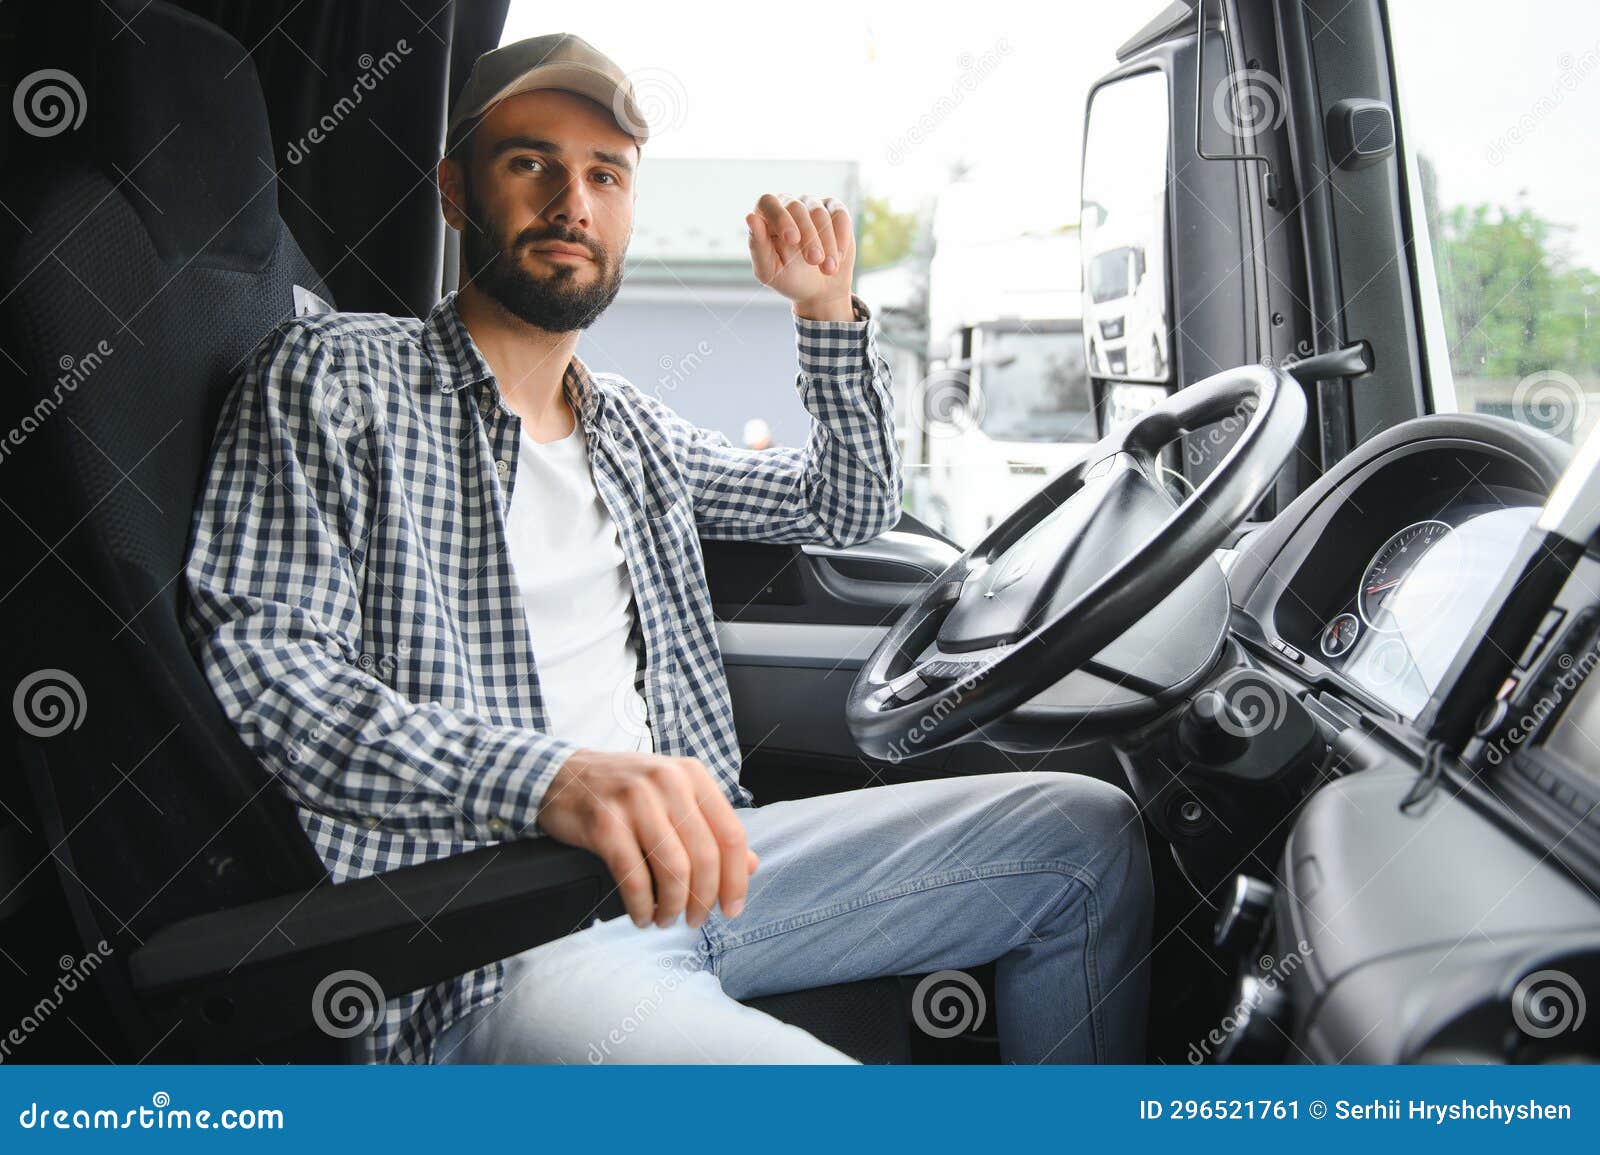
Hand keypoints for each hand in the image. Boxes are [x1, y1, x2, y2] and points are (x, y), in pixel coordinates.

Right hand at [536, 749, 758, 928]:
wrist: (562, 776)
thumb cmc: (623, 790)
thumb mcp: (674, 796)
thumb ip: (712, 828)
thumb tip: (752, 866)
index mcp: (692, 775)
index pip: (731, 834)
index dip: (736, 879)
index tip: (732, 908)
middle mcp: (668, 782)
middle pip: (705, 856)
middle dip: (704, 900)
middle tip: (695, 920)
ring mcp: (635, 800)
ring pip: (673, 869)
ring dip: (673, 906)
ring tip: (666, 919)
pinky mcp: (605, 822)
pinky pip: (634, 877)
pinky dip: (641, 906)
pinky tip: (641, 915)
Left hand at [747, 193, 855, 320]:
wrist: (821, 290)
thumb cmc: (789, 279)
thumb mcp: (769, 270)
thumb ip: (757, 245)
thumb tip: (750, 217)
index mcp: (765, 216)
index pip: (768, 202)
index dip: (780, 217)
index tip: (793, 240)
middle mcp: (787, 204)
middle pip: (796, 208)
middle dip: (808, 236)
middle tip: (814, 261)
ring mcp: (811, 204)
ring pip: (819, 213)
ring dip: (826, 242)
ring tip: (828, 269)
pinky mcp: (835, 209)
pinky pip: (840, 215)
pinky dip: (841, 237)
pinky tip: (839, 257)